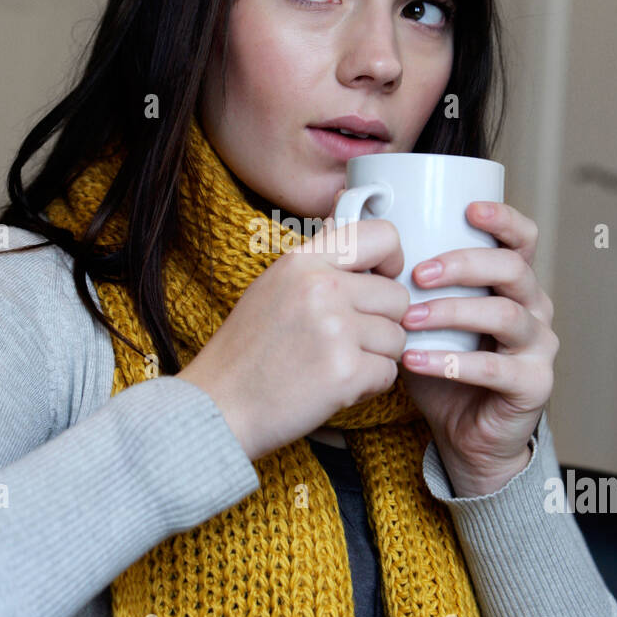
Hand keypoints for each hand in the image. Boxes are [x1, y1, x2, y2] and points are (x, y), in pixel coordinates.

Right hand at [178, 213, 409, 461]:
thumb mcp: (274, 285)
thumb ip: (318, 256)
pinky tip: (334, 386)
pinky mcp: (346, 371)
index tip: (382, 279)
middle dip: (382, 323)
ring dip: (376, 356)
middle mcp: (322, 288)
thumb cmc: (247, 350)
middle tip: (347, 340)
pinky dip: (369, 385)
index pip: (381, 236)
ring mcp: (336, 329)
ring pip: (397, 338)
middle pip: (397, 297)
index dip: (393, 260)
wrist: (220, 406)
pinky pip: (389, 373)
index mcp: (302, 261)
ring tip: (334, 364)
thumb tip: (345, 210)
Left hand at [398, 200, 558, 495]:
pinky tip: (415, 360)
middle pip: (512, 268)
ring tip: (409, 319)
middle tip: (418, 273)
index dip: (503, 219)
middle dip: (463, 264)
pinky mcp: (534, 385)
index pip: (523, 239)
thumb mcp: (417, 315)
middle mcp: (534, 307)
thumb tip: (344, 221)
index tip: (469, 209)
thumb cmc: (442, 366)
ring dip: (452, 311)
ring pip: (505, 313)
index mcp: (512, 283)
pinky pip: (495, 369)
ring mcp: (539, 346)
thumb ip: (395, 275)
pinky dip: (451, 363)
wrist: (463, 435)